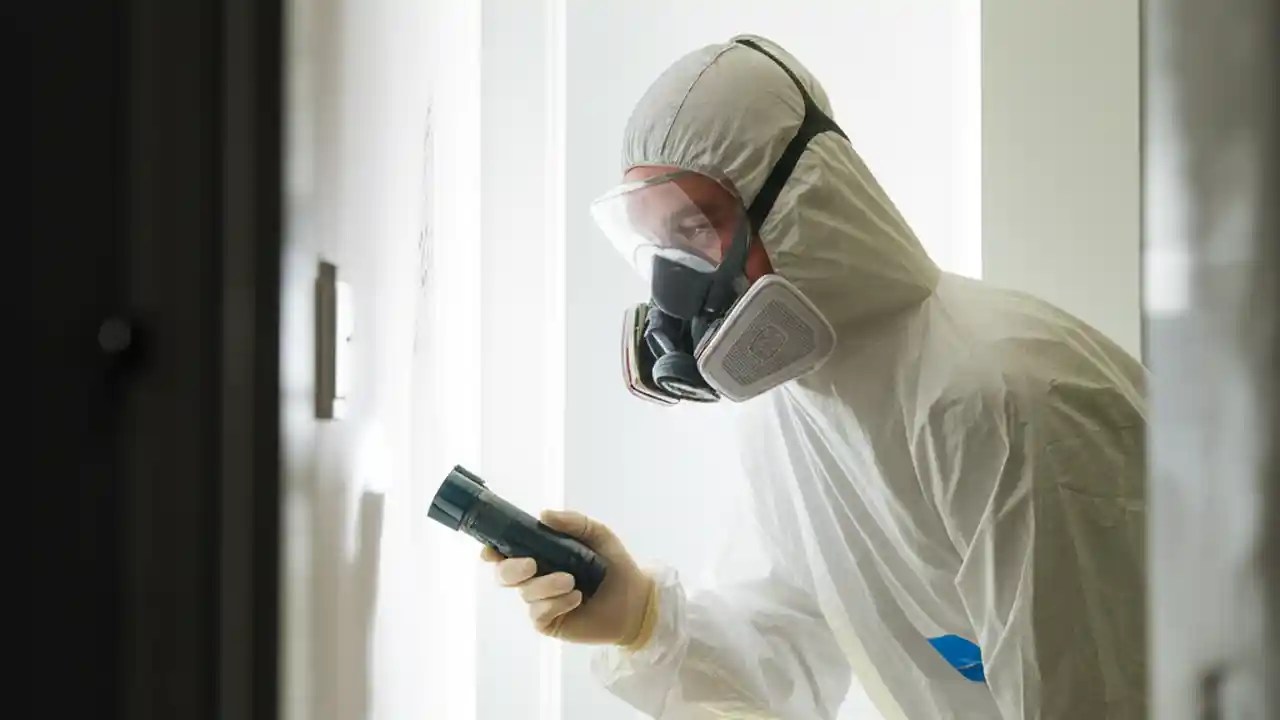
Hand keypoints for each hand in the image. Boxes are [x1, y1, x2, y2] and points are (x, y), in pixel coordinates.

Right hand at [481, 510, 653, 644]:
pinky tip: (576, 599)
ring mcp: (541, 602)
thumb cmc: (614, 565)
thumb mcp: (598, 534)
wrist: (636, 600)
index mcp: (540, 555)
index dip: (493, 552)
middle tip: (533, 564)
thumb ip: (573, 522)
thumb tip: (543, 514)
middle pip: (504, 575)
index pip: (505, 553)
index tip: (493, 551)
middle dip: (512, 569)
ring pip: (525, 594)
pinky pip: (538, 613)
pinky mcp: (549, 623)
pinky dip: (556, 603)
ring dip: (546, 585)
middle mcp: (535, 578)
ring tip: (573, 582)